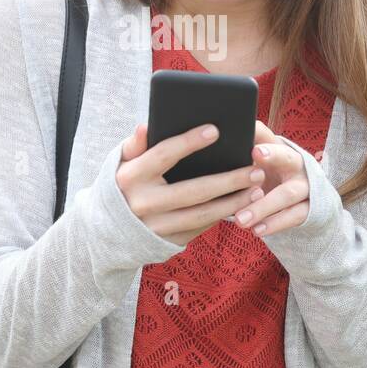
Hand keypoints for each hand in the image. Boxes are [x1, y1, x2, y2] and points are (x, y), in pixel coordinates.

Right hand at [116, 122, 266, 247]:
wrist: (109, 230)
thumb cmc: (124, 184)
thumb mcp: (121, 162)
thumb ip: (135, 144)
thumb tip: (146, 127)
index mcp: (132, 177)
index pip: (164, 155)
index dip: (189, 142)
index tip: (215, 130)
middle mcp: (144, 203)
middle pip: (194, 190)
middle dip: (229, 180)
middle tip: (255, 169)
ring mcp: (158, 226)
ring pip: (203, 214)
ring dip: (234, 202)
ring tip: (257, 189)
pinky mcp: (169, 241)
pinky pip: (201, 227)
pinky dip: (223, 215)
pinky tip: (242, 203)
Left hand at [231, 120, 311, 235]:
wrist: (300, 201)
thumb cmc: (266, 178)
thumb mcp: (254, 167)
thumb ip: (236, 160)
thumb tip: (201, 155)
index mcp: (278, 149)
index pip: (268, 136)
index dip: (258, 134)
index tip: (247, 138)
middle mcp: (294, 164)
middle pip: (286, 156)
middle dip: (272, 154)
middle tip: (254, 154)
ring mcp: (305, 186)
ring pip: (287, 194)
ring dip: (262, 206)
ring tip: (240, 219)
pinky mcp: (309, 208)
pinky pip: (293, 215)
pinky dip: (274, 223)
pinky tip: (257, 230)